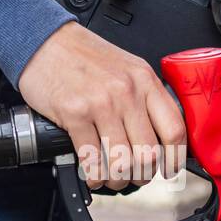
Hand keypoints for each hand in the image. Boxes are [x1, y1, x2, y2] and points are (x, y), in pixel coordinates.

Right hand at [19, 21, 185, 189]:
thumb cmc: (84, 56)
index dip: (174, 159)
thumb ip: (144, 96)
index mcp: (144, 80)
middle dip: (143, 174)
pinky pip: (92, 159)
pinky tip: (93, 174)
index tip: (169, 169)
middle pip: (148, 153)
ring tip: (113, 178)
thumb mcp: (127, 67)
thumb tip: (158, 135)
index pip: (174, 129)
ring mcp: (101, 104)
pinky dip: (94, 175)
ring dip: (118, 179)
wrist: (46, 41)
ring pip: (122, 162)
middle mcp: (126, 92)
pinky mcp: (75, 114)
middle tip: (136, 176)